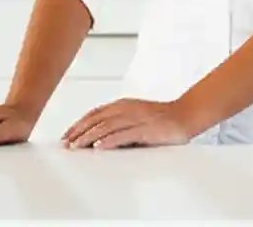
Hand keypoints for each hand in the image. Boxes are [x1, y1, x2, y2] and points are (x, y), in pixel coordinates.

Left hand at [60, 98, 194, 149]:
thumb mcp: (135, 117)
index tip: (66, 135)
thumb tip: (97, 139)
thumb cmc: (161, 119)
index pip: (94, 114)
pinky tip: (99, 147)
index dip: (78, 124)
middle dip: (79, 131)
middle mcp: (127, 109)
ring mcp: (136, 118)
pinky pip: (124, 134)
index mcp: (122, 105)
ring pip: (106, 126)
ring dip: (89, 137)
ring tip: (77, 146)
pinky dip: (109, 140)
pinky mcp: (146, 128)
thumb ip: (118, 124)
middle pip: (97, 119)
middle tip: (66, 143)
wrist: (185, 115)